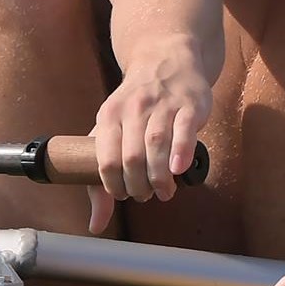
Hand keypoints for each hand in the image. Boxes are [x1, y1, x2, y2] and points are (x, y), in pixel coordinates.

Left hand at [85, 54, 212, 233]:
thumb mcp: (112, 133)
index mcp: (109, 116)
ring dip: (159, 177)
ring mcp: (162, 105)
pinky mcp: (188, 105)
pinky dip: (180, 152)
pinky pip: (183, 130)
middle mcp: (133, 109)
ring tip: (164, 191)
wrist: (166, 60)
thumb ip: (101, 178)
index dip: (114, 186)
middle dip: (139, 186)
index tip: (125, 195)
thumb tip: (96, 225)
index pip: (105, 159)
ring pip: (156, 145)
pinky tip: (179, 170)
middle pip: (131, 158)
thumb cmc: (136, 107)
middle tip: (147, 194)